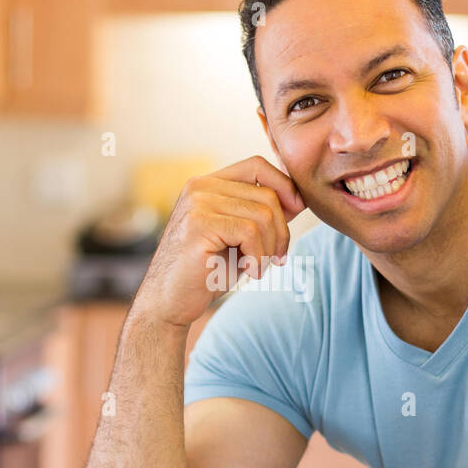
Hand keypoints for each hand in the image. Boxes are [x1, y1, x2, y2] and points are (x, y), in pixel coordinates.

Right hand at [133, 157, 305, 328]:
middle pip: (266, 194)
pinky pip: (250, 232)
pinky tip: (249, 271)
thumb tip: (298, 199)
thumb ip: (262, 215)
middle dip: (281, 231)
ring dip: (270, 249)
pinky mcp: (198, 224)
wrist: (170, 302)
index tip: (298, 210)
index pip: (257, 165)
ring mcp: (197, 203)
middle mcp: (200, 187)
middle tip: (276, 259)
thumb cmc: (207, 272)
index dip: (284, 185)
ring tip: (258, 268)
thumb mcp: (240, 238)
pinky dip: (259, 256)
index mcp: (208, 184)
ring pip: (263, 215)